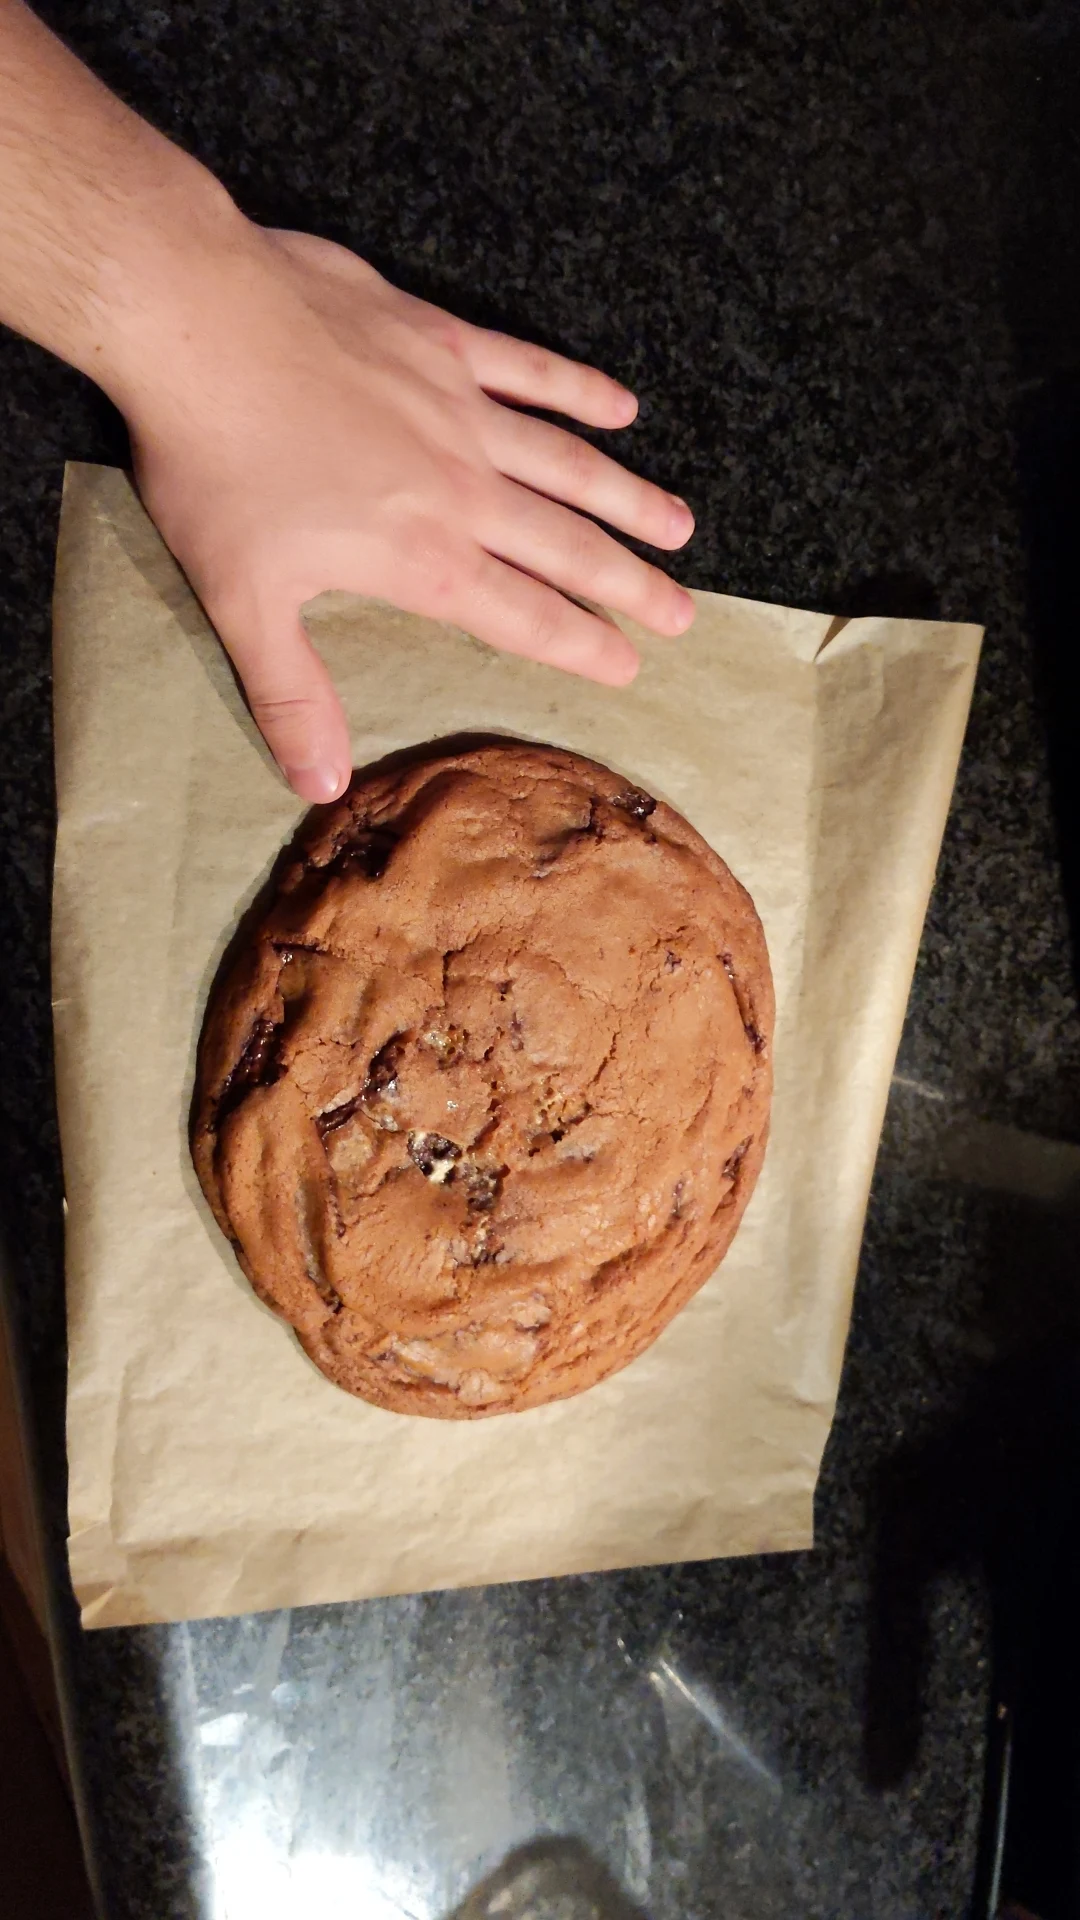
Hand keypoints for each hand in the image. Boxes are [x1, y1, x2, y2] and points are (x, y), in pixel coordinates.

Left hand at [124, 226, 695, 800]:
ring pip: (567, 464)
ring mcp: (458, 409)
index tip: (630, 667)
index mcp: (422, 558)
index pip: (524, 616)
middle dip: (629, 586)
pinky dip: (579, 390)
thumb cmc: (213, 462)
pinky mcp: (440, 340)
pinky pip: (528, 369)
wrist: (196, 317)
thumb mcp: (240, 600)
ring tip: (679, 527)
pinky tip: (621, 408)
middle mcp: (460, 489)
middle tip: (684, 613)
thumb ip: (291, 694)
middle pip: (566, 547)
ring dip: (628, 498)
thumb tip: (321, 785)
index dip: (583, 647)